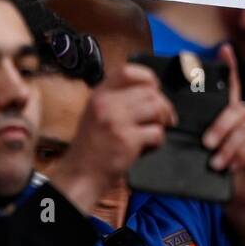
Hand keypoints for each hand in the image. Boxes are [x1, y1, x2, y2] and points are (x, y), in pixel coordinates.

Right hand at [49, 64, 175, 215]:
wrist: (81, 174)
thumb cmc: (91, 145)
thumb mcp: (96, 112)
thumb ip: (118, 98)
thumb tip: (151, 91)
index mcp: (100, 94)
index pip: (128, 71)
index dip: (147, 77)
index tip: (155, 88)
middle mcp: (107, 103)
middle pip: (149, 92)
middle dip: (162, 105)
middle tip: (163, 118)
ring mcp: (117, 121)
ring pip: (156, 108)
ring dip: (162, 121)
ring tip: (155, 130)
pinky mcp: (128, 140)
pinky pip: (157, 132)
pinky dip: (158, 140)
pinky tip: (148, 146)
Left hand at [203, 45, 244, 245]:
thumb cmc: (227, 179)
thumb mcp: (212, 157)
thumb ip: (206, 141)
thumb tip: (187, 134)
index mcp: (234, 120)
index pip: (232, 90)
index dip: (229, 68)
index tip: (224, 50)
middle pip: (235, 110)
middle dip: (219, 127)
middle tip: (207, 145)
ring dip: (229, 147)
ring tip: (219, 164)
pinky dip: (243, 153)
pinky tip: (235, 165)